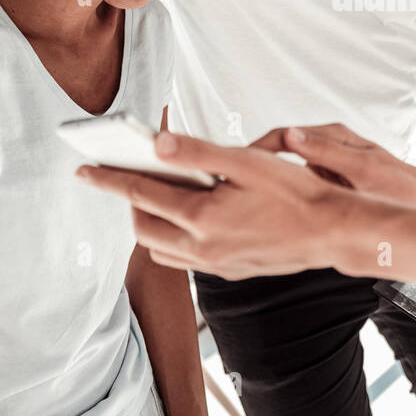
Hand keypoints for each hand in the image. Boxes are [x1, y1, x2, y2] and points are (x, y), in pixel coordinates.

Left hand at [77, 130, 382, 279]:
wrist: (333, 232)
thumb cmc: (297, 193)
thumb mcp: (247, 161)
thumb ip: (199, 153)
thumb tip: (157, 144)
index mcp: (202, 217)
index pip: (140, 194)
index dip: (108, 179)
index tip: (82, 169)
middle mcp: (202, 247)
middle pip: (143, 227)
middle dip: (129, 201)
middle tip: (129, 175)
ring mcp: (214, 264)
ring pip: (161, 248)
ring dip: (150, 223)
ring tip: (159, 195)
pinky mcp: (228, 271)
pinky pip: (184, 259)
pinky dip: (174, 238)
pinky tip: (191, 218)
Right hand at [249, 124, 415, 206]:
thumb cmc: (399, 187)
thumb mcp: (363, 170)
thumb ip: (327, 153)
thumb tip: (291, 135)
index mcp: (333, 136)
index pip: (281, 136)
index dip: (255, 152)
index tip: (235, 168)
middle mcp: (326, 144)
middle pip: (277, 150)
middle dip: (252, 167)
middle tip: (229, 189)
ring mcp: (325, 162)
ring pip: (284, 169)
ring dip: (266, 183)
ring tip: (243, 204)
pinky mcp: (326, 178)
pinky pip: (297, 183)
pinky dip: (283, 195)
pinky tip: (271, 214)